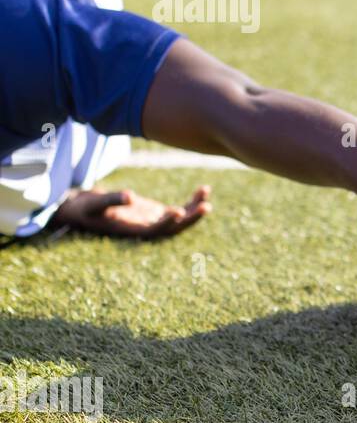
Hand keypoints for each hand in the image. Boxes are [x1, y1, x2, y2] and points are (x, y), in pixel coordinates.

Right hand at [51, 186, 211, 238]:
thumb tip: (130, 196)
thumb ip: (111, 200)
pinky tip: (204, 190)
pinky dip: (192, 202)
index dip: (166, 223)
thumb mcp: (94, 203)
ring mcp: (153, 222)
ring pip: (180, 219)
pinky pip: (179, 210)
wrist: (84, 210)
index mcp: (132, 231)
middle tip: (205, 207)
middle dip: (189, 219)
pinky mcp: (157, 214)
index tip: (178, 211)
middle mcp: (146, 229)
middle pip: (173, 228)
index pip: (154, 230)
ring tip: (206, 192)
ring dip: (195, 208)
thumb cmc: (86, 208)